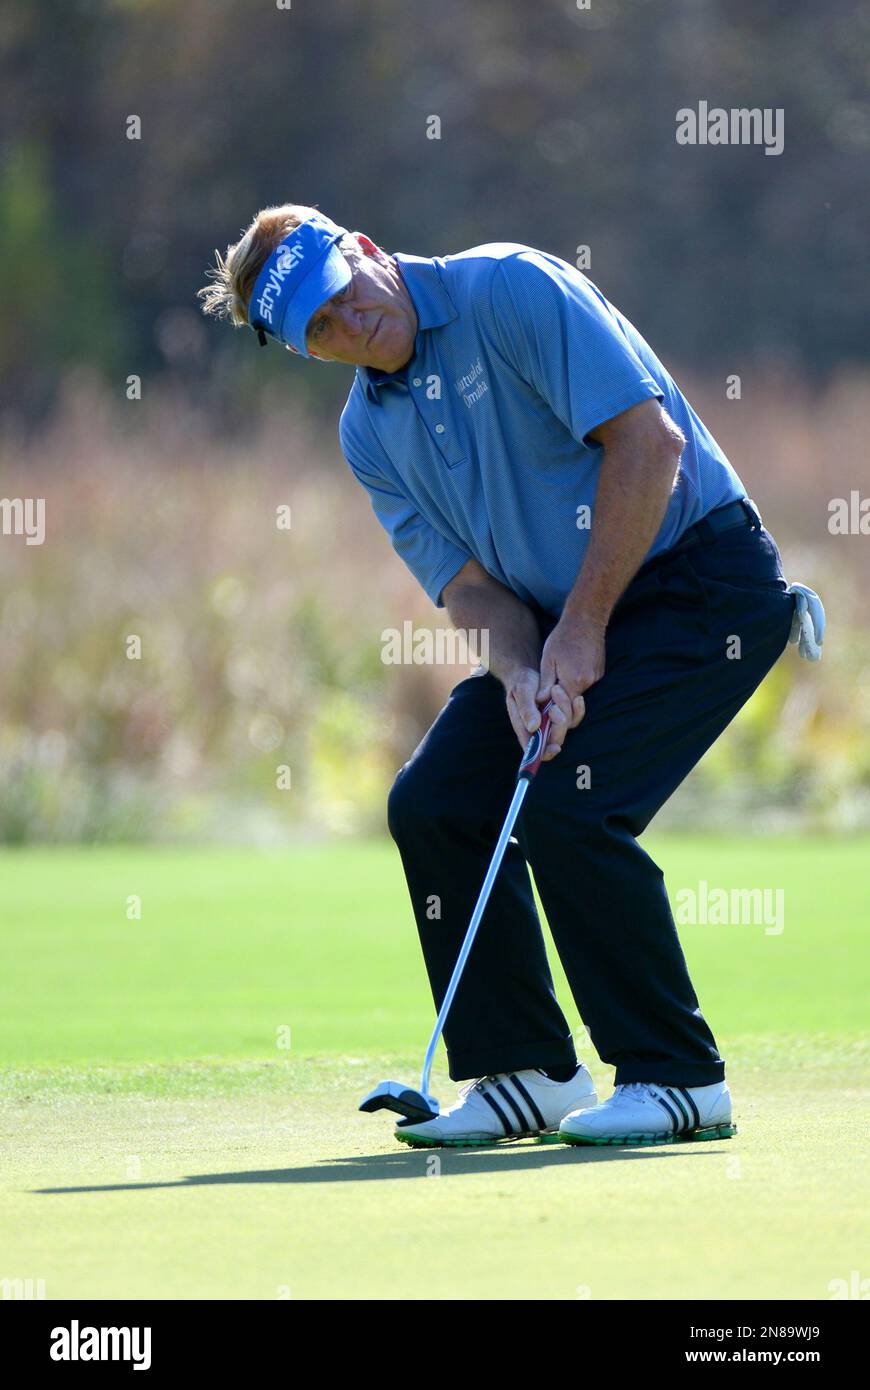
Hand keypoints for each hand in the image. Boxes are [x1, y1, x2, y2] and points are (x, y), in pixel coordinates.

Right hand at [503, 665, 573, 762]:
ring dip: (566, 709)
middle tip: (553, 707)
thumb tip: (533, 727)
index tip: (555, 747)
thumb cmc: (520, 682)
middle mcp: (540, 729)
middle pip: (556, 740)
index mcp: (525, 729)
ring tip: (556, 689)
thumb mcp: (520, 692)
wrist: (528, 671)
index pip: (536, 751)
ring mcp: (553, 722)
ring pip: (567, 726)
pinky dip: (577, 708)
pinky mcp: (563, 713)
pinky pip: (575, 716)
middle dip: (558, 724)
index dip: (547, 752)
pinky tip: (577, 698)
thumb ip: (526, 709)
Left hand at [535, 614, 605, 758]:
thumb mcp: (548, 659)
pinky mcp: (598, 673)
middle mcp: (588, 683)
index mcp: (573, 681)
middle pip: (574, 710)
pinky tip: (565, 681)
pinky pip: (585, 688)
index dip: (556, 720)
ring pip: (579, 698)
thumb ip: (544, 684)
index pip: (565, 711)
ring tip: (553, 694)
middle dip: (562, 716)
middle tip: (549, 716)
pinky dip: (574, 689)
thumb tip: (540, 703)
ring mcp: (596, 678)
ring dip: (567, 700)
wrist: (586, 619)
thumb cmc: (563, 638)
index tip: (546, 724)